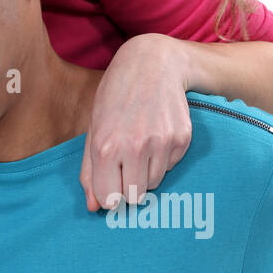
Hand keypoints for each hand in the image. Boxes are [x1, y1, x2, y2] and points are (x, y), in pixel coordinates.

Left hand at [80, 33, 192, 211]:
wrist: (152, 64)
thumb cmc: (115, 96)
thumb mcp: (93, 128)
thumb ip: (89, 171)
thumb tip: (93, 208)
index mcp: (105, 147)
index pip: (110, 199)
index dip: (109, 194)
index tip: (110, 182)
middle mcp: (134, 148)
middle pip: (134, 196)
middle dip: (128, 185)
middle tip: (125, 162)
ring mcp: (161, 143)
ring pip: (154, 183)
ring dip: (146, 171)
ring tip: (140, 143)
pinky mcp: (182, 139)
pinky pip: (171, 167)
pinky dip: (163, 158)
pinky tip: (156, 133)